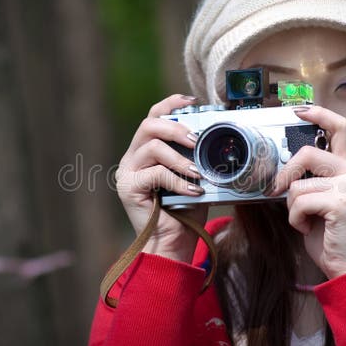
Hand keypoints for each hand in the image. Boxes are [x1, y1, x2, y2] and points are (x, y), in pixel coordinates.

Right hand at [115, 94, 208, 262]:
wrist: (173, 245)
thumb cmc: (186, 211)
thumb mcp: (195, 177)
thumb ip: (197, 156)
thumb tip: (217, 136)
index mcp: (146, 151)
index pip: (154, 116)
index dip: (171, 103)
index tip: (193, 101)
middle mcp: (132, 158)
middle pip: (148, 124)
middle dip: (176, 128)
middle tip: (197, 140)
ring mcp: (127, 172)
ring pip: (151, 146)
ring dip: (179, 157)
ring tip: (197, 171)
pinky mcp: (127, 188)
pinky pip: (155, 174)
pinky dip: (178, 181)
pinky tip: (193, 191)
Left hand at [268, 106, 345, 279]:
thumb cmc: (329, 235)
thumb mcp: (318, 200)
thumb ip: (309, 180)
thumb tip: (283, 169)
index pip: (340, 129)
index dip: (319, 114)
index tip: (299, 111)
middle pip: (308, 152)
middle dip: (286, 173)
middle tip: (275, 190)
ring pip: (298, 184)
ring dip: (292, 208)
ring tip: (307, 221)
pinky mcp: (341, 201)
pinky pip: (299, 202)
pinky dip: (295, 219)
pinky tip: (309, 228)